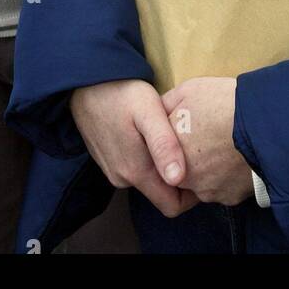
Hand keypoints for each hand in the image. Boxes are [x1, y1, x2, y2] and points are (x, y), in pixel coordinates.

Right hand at [70, 79, 199, 217]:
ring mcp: (113, 171)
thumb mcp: (148, 111)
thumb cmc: (121, 92)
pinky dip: (148, 157)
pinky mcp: (108, 161)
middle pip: (161, 193)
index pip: (172, 206)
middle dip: (180, 178)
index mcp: (136, 171)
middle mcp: (122, 178)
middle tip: (192, 147)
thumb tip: (177, 178)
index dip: (192, 195)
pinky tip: (152, 134)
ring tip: (173, 137)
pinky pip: (135, 169)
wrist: (86, 82)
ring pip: (149, 180)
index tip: (202, 169)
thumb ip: (163, 144)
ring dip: (163, 164)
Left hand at [161, 77, 254, 205]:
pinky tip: (239, 157)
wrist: (265, 125)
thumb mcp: (188, 91)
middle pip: (183, 166)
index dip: (180, 134)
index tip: (193, 125)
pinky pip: (224, 188)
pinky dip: (229, 176)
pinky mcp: (229, 198)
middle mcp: (184, 177)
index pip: (165, 149)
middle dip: (193, 153)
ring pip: (204, 179)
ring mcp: (207, 190)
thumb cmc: (225, 104)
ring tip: (229, 144)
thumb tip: (159, 113)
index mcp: (170, 150)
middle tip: (212, 133)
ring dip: (212, 167)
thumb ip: (166, 106)